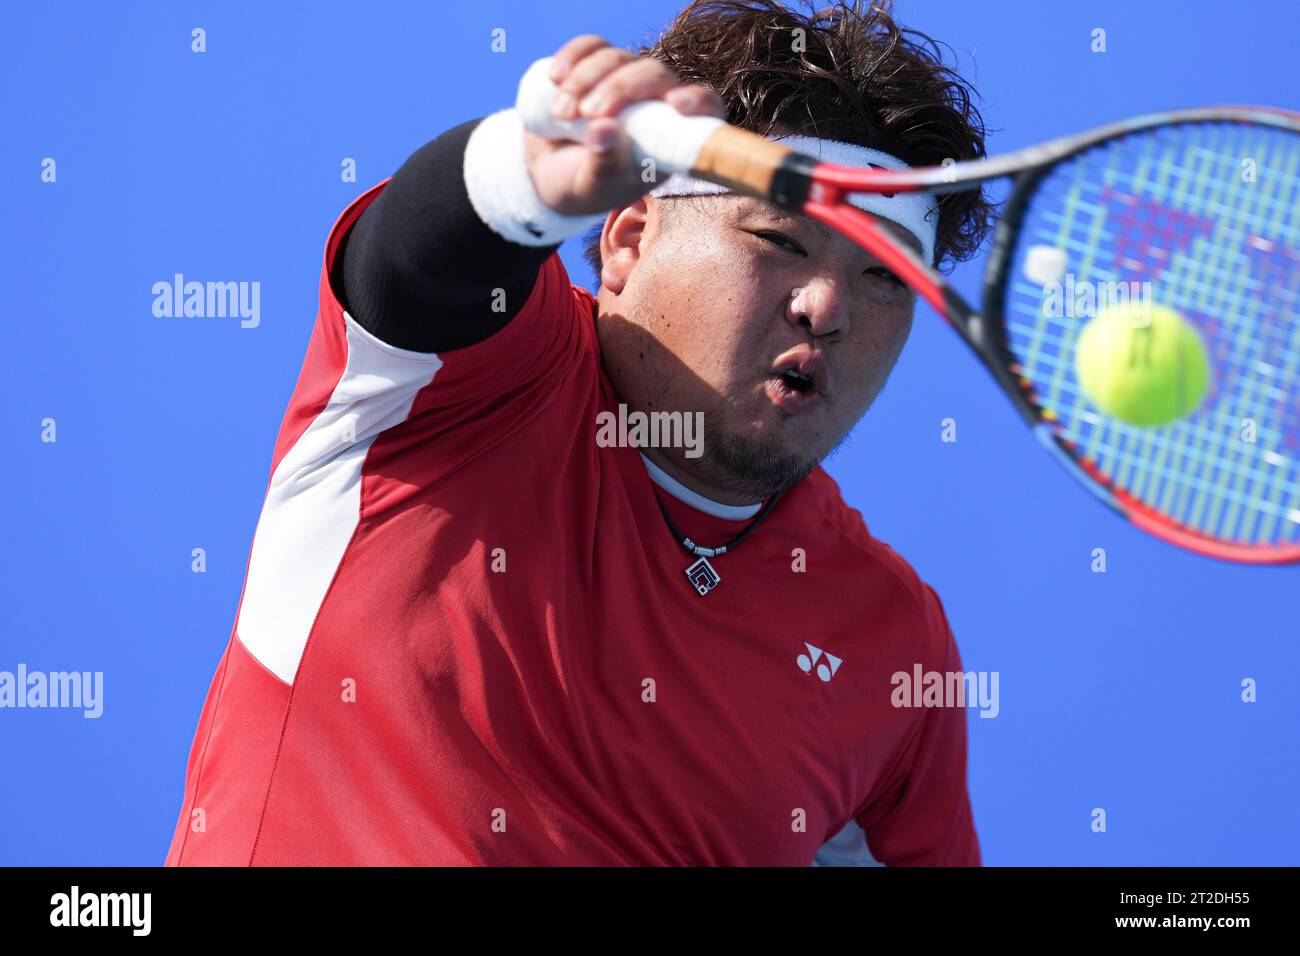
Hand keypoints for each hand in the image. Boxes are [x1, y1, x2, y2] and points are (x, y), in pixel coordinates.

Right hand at [523, 35, 725, 217]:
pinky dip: (572, 56)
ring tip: (560, 112)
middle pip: (653, 74)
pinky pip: (590, 46)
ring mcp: (625, 80)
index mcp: (669, 137)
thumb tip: (605, 128)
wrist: (546, 174)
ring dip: (584, 80)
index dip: (698, 102)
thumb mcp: (593, 186)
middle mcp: (654, 102)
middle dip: (619, 88)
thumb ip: (603, 164)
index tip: (676, 104)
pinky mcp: (595, 65)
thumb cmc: (582, 187)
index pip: (702, 109)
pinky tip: (555, 76)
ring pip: (617, 57)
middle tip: (588, 113)